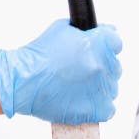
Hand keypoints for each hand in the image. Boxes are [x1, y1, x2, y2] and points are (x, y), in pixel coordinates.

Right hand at [0, 19, 121, 123]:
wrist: (23, 81)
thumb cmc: (39, 56)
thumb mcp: (63, 29)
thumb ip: (89, 30)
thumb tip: (106, 31)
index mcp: (96, 44)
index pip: (115, 43)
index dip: (105, 46)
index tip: (97, 51)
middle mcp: (101, 66)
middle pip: (114, 66)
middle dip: (101, 67)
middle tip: (81, 70)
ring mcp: (100, 89)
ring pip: (112, 87)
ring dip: (100, 86)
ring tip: (79, 86)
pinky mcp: (96, 109)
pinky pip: (109, 108)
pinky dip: (100, 105)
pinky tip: (85, 100)